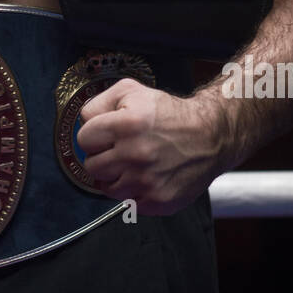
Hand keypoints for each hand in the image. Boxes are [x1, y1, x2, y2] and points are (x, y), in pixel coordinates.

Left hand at [76, 78, 225, 214]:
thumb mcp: (132, 91)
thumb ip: (98, 102)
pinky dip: (133, 191)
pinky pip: (128, 202)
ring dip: (115, 176)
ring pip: (106, 187)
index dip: (93, 135)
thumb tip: (83, 123)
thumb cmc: (169, 113)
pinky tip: (145, 175)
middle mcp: (136, 154)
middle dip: (101, 156)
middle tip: (118, 149)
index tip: (105, 134)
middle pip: (91, 166)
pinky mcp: (158, 201)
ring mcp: (147, 181)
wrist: (209, 136)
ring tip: (132, 162)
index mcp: (127, 124)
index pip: (83, 139)